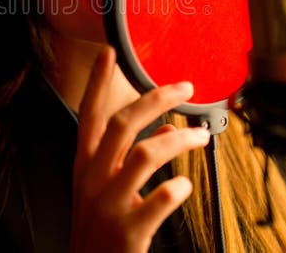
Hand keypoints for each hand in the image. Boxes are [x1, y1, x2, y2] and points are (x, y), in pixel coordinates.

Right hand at [70, 46, 210, 252]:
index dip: (98, 82)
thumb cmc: (98, 233)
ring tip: (200, 136)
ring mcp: (109, 205)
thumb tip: (164, 132)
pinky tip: (185, 186)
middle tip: (184, 88)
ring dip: (179, 139)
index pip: (89, 115)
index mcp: (85, 167)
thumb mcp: (100, 191)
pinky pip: (160, 199)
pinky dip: (177, 189)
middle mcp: (93, 180)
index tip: (109, 53)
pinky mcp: (128, 231)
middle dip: (156, 99)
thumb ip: (124, 160)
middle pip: (122, 124)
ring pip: (146, 154)